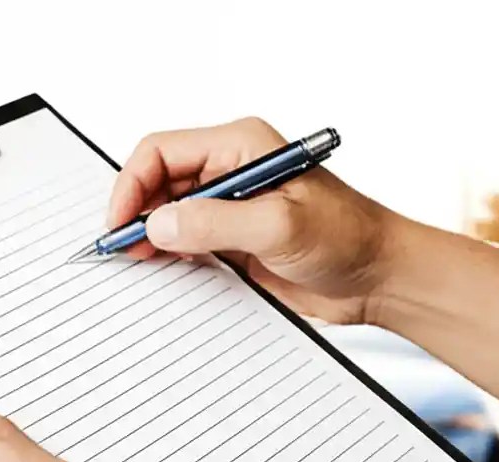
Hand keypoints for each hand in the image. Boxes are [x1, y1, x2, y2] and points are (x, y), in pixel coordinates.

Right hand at [110, 117, 399, 325]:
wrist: (379, 278)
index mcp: (241, 145)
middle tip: (122, 249)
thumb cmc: (348, 238)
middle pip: (157, 182)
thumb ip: (214, 223)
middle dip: (134, 212)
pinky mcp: (231, 239)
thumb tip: (157, 224)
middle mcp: (231, 170)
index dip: (132, 185)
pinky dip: (165, 255)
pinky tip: (162, 271)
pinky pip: (183, 242)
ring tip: (138, 262)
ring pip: (165, 213)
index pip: (162, 151)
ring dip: (148, 236)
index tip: (120, 223)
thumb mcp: (278, 226)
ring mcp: (229, 206)